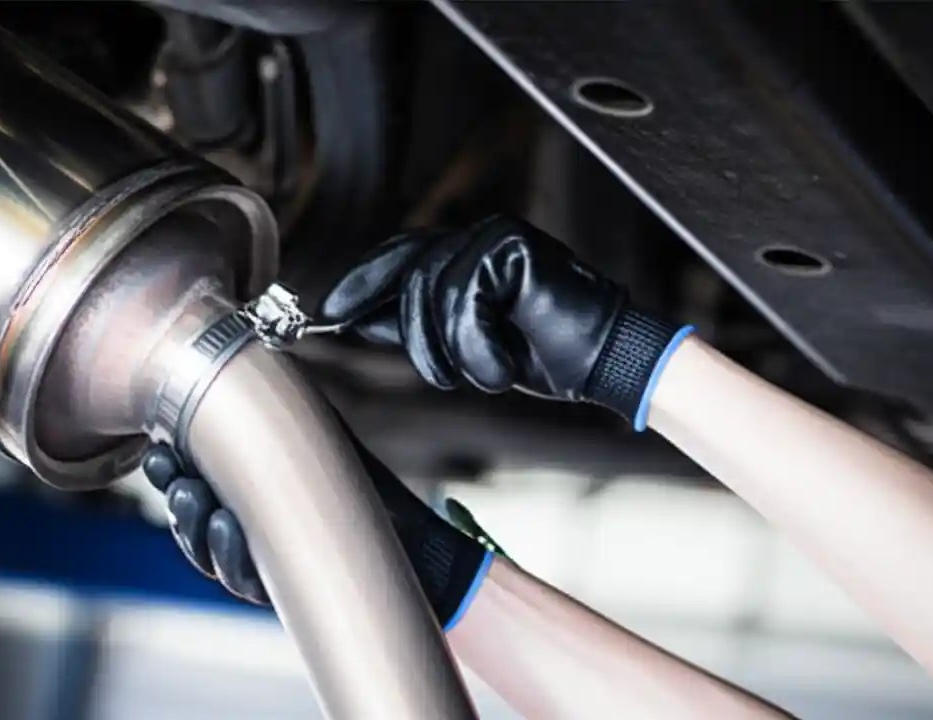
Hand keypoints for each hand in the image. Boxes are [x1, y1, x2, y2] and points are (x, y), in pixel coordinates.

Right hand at [142, 433, 492, 627]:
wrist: (411, 540)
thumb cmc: (355, 488)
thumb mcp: (315, 438)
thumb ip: (275, 412)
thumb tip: (245, 359)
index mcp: (242, 499)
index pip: (191, 485)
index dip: (167, 469)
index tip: (155, 448)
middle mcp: (245, 536)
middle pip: (191, 522)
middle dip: (173, 494)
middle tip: (167, 468)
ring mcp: (262, 566)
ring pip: (209, 553)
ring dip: (193, 524)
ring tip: (190, 494)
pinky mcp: (286, 588)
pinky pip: (247, 578)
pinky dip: (231, 554)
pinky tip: (228, 525)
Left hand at [321, 215, 688, 426]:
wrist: (605, 362)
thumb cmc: (540, 352)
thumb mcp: (460, 343)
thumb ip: (411, 325)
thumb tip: (352, 319)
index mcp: (462, 253)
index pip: (395, 259)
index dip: (359, 284)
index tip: (327, 314)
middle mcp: (476, 236)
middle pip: (408, 281)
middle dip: (418, 340)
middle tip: (444, 378)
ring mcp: (496, 237)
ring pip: (432, 296)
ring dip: (454, 353)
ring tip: (489, 376)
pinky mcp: (514, 249)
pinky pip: (466, 302)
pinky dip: (481, 348)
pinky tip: (506, 367)